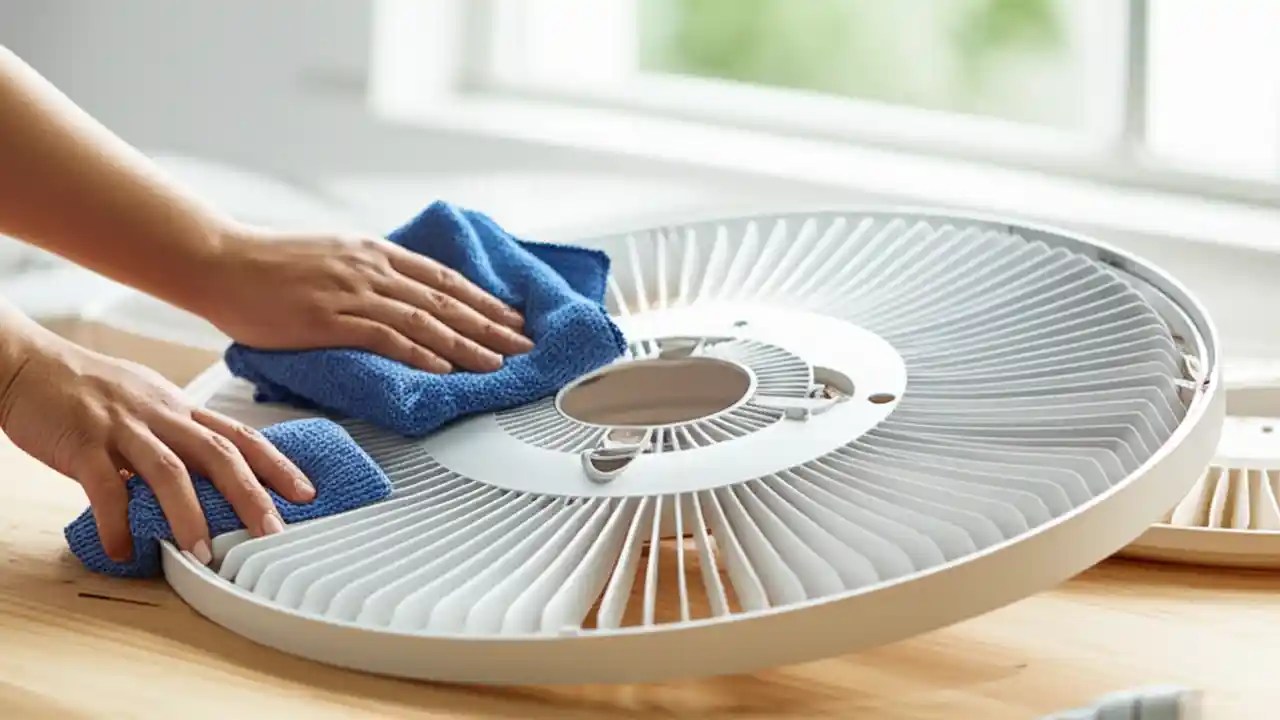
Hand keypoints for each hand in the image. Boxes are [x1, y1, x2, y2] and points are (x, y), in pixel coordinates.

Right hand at [0, 325, 314, 563]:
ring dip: (191, 515)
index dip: (276, 463)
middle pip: (218, 452)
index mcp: (177, 407)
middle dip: (251, 493)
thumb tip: (205, 476)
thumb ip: (174, 436)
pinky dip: (117, 522)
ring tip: (204, 554)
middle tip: (274, 531)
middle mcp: (158, 414)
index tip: (307, 492)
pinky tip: (125, 550)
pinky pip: (104, 487)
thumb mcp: (143, 404)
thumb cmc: (85, 390)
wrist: (25, 363)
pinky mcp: (81, 443)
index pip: (238, 435)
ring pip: (169, 470)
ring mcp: (121, 428)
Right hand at [193, 226, 533, 372]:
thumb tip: (401, 292)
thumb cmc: (269, 263)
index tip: (513, 318)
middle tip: (525, 345)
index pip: (444, 278)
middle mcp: (371, 268)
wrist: (220, 261)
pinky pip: (384, 337)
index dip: (484, 300)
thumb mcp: (332, 255)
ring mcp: (351, 292)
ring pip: (424, 320)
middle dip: (491, 325)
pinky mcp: (328, 318)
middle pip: (445, 300)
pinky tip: (443, 368)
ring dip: (467, 344)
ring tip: (497, 364)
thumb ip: (369, 272)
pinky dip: (419, 353)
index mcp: (374, 251)